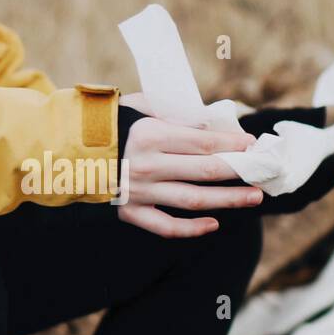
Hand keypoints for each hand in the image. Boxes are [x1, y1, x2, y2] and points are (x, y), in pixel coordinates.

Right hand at [117, 94, 262, 237]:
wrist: (69, 151)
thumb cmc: (112, 124)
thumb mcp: (141, 106)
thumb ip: (175, 112)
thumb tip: (214, 121)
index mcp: (151, 134)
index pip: (204, 142)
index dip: (233, 145)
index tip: (253, 146)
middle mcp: (148, 165)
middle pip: (205, 171)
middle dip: (239, 173)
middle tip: (263, 175)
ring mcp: (141, 191)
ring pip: (193, 200)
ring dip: (227, 200)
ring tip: (252, 198)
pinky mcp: (131, 212)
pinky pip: (166, 226)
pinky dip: (191, 228)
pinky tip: (213, 224)